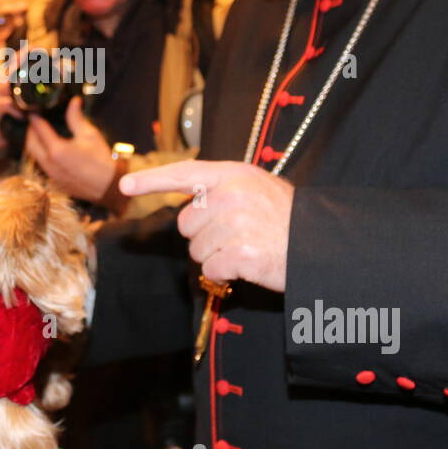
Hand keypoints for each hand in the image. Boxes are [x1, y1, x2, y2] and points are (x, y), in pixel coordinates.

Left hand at [25, 97, 115, 202]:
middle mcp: (49, 164)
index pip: (38, 129)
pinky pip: (42, 165)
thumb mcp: (89, 135)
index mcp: (57, 150)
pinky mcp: (54, 181)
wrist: (108, 186)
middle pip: (30, 143)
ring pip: (34, 156)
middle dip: (31, 131)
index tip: (34, 110)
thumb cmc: (101, 160)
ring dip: (35, 143)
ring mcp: (51, 174)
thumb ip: (76, 118)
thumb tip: (73, 102)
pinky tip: (51, 149)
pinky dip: (42, 155)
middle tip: (37, 121)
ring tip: (42, 133)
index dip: (34, 118)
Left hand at [119, 160, 294, 291]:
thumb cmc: (289, 221)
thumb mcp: (258, 189)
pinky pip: (210, 270)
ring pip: (196, 250)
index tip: (126, 185)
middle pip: (185, 223)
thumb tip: (191, 205)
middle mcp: (230, 194)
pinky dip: (225, 274)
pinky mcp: (238, 253)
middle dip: (203, 235)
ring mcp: (234, 223)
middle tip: (237, 236)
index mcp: (233, 174)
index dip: (151, 180)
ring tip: (247, 248)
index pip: (184, 174)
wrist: (322, 247)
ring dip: (216, 256)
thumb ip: (223, 190)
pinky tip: (247, 265)